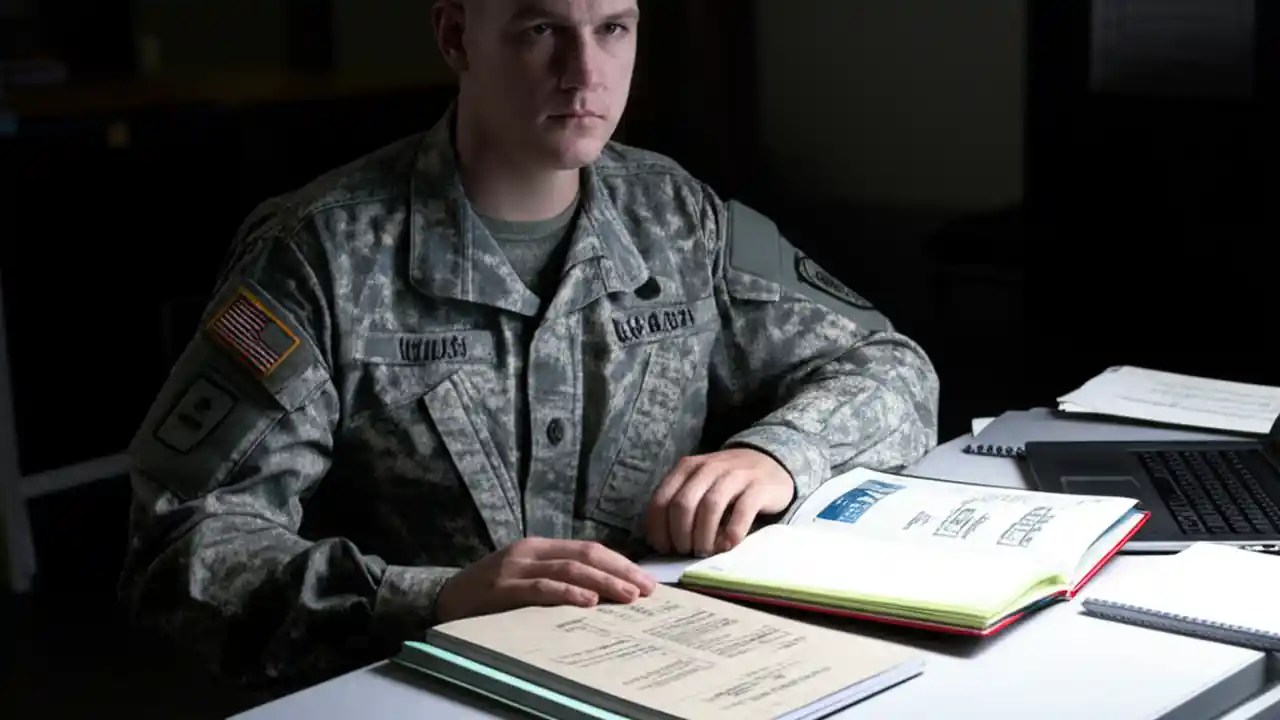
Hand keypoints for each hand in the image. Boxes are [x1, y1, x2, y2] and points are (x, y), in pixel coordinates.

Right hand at [434, 538, 657, 622]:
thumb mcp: (525, 576)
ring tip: (628, 596)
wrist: (441, 598)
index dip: (620, 563)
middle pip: (586, 555)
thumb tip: (603, 592)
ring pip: (570, 569)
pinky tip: (588, 601)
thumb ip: (557, 577)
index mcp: (540, 546)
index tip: (646, 580)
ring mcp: (515, 569)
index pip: (589, 549)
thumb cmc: (489, 593)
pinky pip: (541, 589)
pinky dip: (568, 593)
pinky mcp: (503, 590)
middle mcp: (530, 552)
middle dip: (621, 572)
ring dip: (603, 583)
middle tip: (648, 589)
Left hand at [644, 448, 794, 557]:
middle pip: (683, 504)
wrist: (769, 463)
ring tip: (704, 552)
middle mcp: (708, 467)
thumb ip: (681, 503)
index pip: (661, 499)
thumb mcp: (699, 484)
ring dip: (703, 535)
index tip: (665, 549)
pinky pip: (743, 510)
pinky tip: (728, 545)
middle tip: (686, 552)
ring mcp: (735, 475)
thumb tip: (662, 540)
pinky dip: (732, 532)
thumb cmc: (727, 483)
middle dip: (680, 534)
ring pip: (710, 506)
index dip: (659, 529)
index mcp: (687, 467)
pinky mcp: (758, 487)